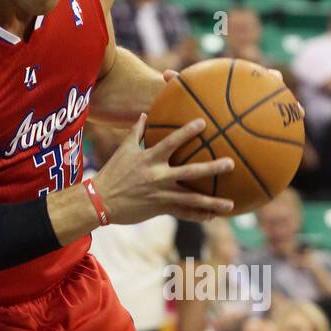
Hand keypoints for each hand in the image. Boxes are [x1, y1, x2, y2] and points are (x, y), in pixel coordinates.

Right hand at [94, 114, 234, 225]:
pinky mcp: (160, 208)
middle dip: (212, 168)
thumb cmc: (112, 172)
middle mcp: (158, 176)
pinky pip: (182, 213)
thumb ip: (136, 131)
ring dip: (212, 202)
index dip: (187, 131)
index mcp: (150, 159)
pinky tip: (212, 216)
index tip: (203, 123)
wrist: (100, 200)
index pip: (172, 142)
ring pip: (191, 198)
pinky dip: (197, 215)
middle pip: (190, 171)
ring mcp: (161, 194)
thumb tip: (144, 114)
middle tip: (231, 164)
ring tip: (231, 204)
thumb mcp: (123, 149)